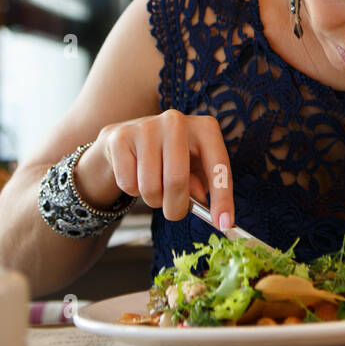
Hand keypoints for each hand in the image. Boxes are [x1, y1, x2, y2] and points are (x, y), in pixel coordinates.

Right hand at [77, 109, 233, 225]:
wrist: (131, 139)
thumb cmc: (172, 157)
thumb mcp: (195, 168)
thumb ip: (202, 185)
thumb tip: (201, 203)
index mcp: (205, 128)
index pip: (218, 166)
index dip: (222, 198)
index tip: (223, 224)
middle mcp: (177, 121)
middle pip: (177, 180)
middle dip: (176, 208)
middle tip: (175, 213)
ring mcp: (146, 126)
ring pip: (150, 187)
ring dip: (153, 200)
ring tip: (156, 188)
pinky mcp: (120, 137)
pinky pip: (128, 184)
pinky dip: (133, 191)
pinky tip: (137, 175)